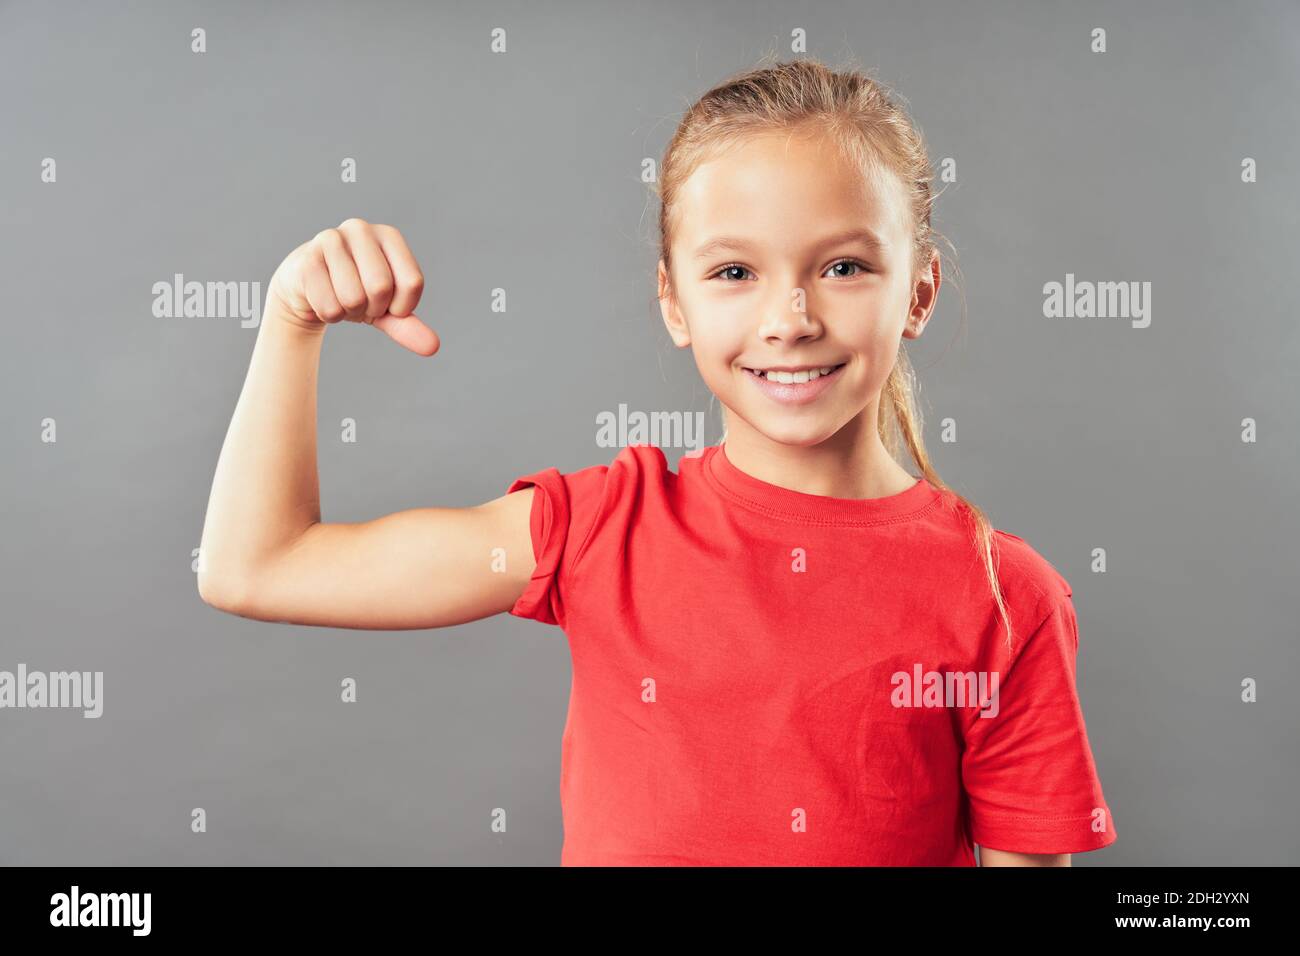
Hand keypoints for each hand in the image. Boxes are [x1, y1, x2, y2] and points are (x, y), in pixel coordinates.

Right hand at [266, 218, 438, 355]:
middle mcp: (361, 229)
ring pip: (353, 298)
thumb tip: (433, 347)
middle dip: (372, 309)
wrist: (306, 289)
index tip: (388, 305)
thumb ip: (409, 326)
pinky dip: (330, 314)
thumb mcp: (386, 311)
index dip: (401, 307)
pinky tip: (322, 298)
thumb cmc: (355, 292)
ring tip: (341, 298)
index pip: (412, 282)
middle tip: (361, 302)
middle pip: (381, 287)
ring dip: (349, 312)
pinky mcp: (307, 258)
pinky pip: (329, 306)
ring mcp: (331, 239)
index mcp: (389, 236)